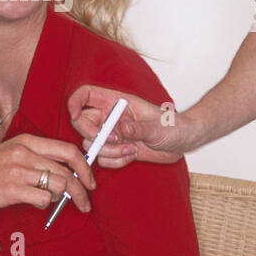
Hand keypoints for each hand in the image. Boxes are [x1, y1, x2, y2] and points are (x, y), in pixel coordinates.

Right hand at [0, 133, 95, 216]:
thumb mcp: (8, 155)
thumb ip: (34, 160)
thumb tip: (63, 175)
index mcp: (25, 141)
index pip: (68, 150)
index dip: (85, 167)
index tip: (89, 181)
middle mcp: (24, 152)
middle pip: (68, 170)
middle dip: (81, 190)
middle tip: (85, 202)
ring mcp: (18, 170)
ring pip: (59, 184)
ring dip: (61, 198)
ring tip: (52, 203)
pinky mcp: (11, 189)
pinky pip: (43, 199)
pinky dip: (44, 204)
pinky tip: (34, 204)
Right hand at [66, 85, 191, 166]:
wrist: (181, 142)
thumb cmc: (173, 126)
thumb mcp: (158, 127)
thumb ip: (140, 128)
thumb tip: (123, 129)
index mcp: (117, 102)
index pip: (86, 94)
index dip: (75, 102)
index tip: (75, 116)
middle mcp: (110, 117)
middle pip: (82, 122)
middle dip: (93, 135)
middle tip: (112, 140)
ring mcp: (112, 134)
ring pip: (91, 145)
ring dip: (108, 152)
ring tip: (131, 150)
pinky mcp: (115, 150)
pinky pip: (103, 159)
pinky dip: (115, 161)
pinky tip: (131, 156)